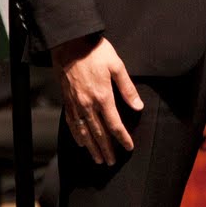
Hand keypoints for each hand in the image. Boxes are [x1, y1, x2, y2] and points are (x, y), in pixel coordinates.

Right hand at [52, 34, 143, 166]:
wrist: (69, 43)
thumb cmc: (95, 52)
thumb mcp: (117, 66)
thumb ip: (127, 88)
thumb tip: (138, 107)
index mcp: (103, 96)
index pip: (114, 124)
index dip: (122, 138)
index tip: (128, 148)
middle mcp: (88, 104)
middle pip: (99, 133)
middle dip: (106, 149)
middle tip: (111, 162)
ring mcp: (76, 103)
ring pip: (84, 131)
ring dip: (92, 147)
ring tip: (97, 159)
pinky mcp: (67, 100)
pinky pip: (71, 123)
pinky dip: (76, 135)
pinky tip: (81, 143)